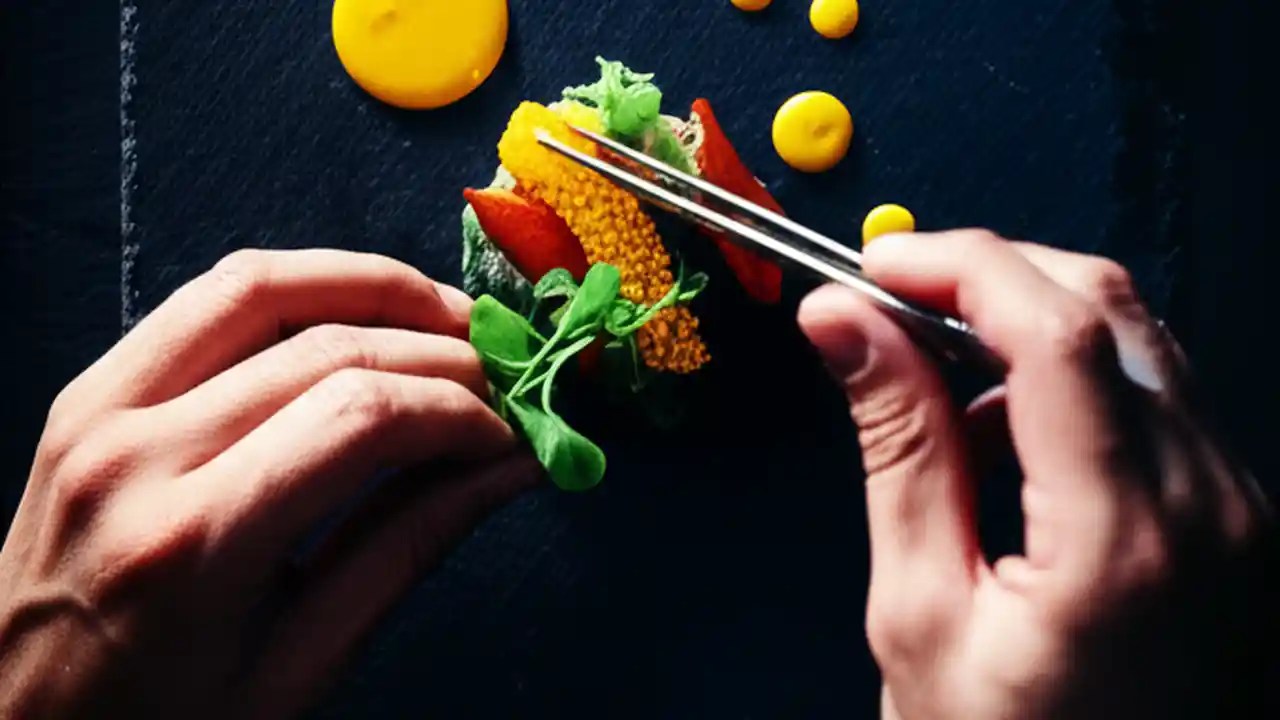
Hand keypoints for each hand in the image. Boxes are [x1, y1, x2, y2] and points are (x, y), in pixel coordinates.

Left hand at [0, 249, 539, 719]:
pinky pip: (207, 300)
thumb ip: (408, 549)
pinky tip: (356, 314)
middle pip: (323, 349)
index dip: (456, 411)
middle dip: (437, 350)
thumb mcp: (301, 667)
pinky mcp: (87, 391)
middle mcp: (135, 457)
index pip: (358, 419)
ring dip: (371, 285)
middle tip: (502, 375)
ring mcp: (96, 410)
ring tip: (447, 314)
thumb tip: (513, 465)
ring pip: (260, 287)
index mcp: (191, 546)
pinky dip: (298, 288)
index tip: (508, 435)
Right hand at [797, 231, 1275, 718]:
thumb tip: (844, 323)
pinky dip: (1077, 381)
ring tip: (938, 384)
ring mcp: (1242, 513)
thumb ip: (896, 448)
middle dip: (992, 278)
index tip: (874, 266)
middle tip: (892, 305)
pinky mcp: (1241, 522)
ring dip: (1032, 327)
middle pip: (1109, 310)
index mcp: (1126, 537)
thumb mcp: (920, 612)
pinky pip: (1162, 401)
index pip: (1054, 331)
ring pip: (1140, 343)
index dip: (958, 267)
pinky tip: (1010, 436)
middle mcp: (1214, 507)